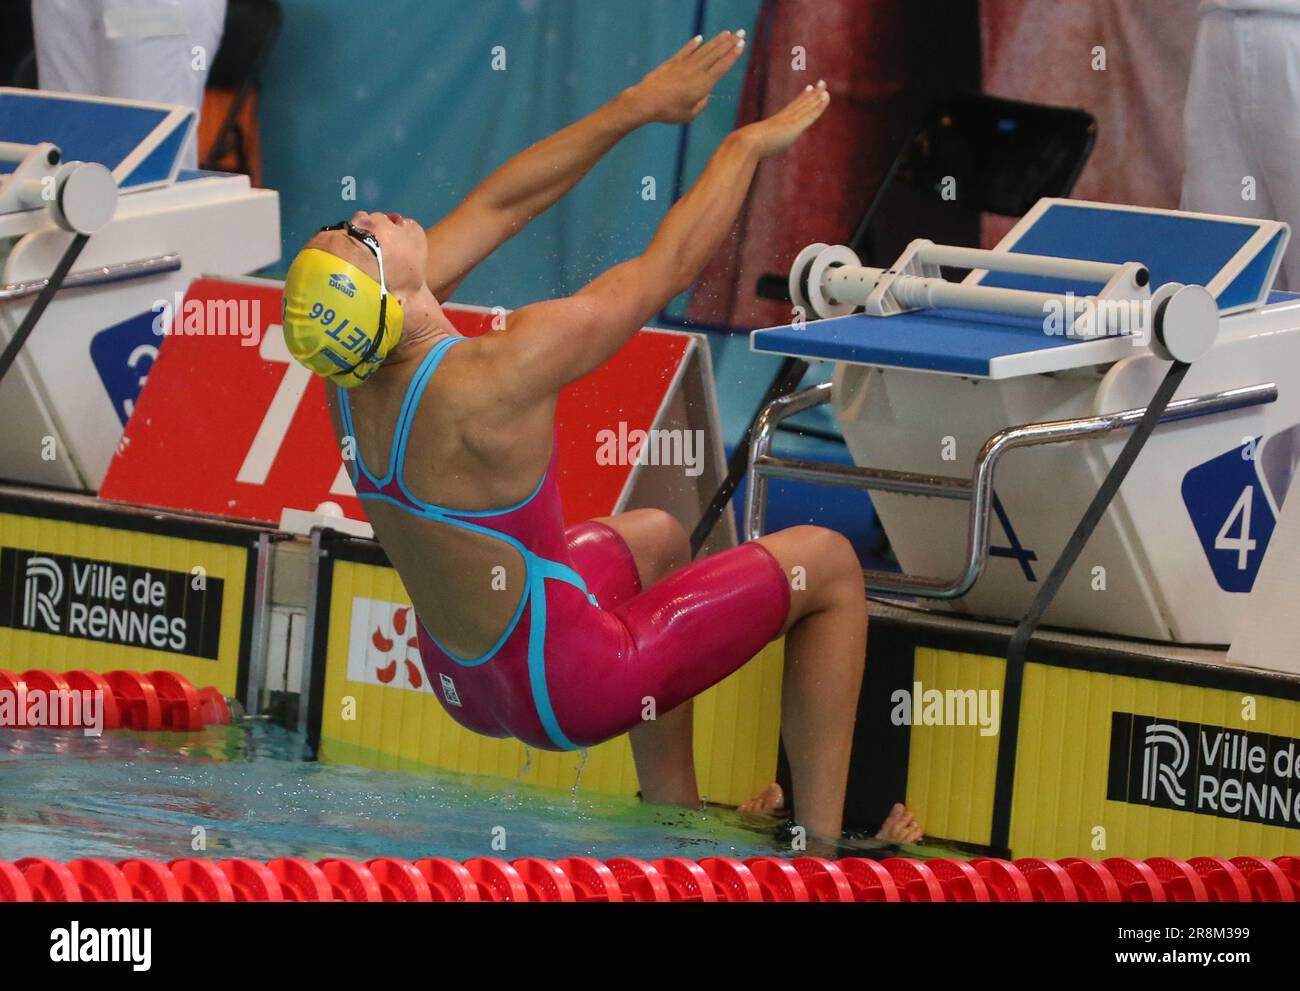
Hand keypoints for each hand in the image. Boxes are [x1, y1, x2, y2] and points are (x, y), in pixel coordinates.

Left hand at [624, 31, 746, 124]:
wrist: (647, 101)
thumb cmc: (669, 112)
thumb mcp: (689, 114)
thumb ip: (701, 104)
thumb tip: (705, 95)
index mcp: (703, 84)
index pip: (722, 66)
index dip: (733, 55)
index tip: (742, 44)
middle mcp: (696, 71)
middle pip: (716, 54)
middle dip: (730, 43)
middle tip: (741, 32)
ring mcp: (683, 65)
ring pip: (704, 50)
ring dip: (716, 41)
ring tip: (727, 33)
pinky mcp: (672, 63)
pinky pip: (685, 51)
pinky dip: (693, 44)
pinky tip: (700, 38)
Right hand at [733, 81, 830, 158]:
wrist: (746, 145)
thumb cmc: (744, 148)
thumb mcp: (750, 148)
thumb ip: (752, 148)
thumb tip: (740, 154)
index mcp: (774, 124)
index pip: (791, 110)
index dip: (800, 100)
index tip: (808, 90)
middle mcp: (783, 120)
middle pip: (800, 104)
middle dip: (811, 94)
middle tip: (821, 83)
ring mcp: (789, 122)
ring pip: (806, 106)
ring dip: (817, 96)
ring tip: (824, 84)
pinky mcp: (794, 126)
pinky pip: (810, 113)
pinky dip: (819, 105)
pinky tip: (826, 96)